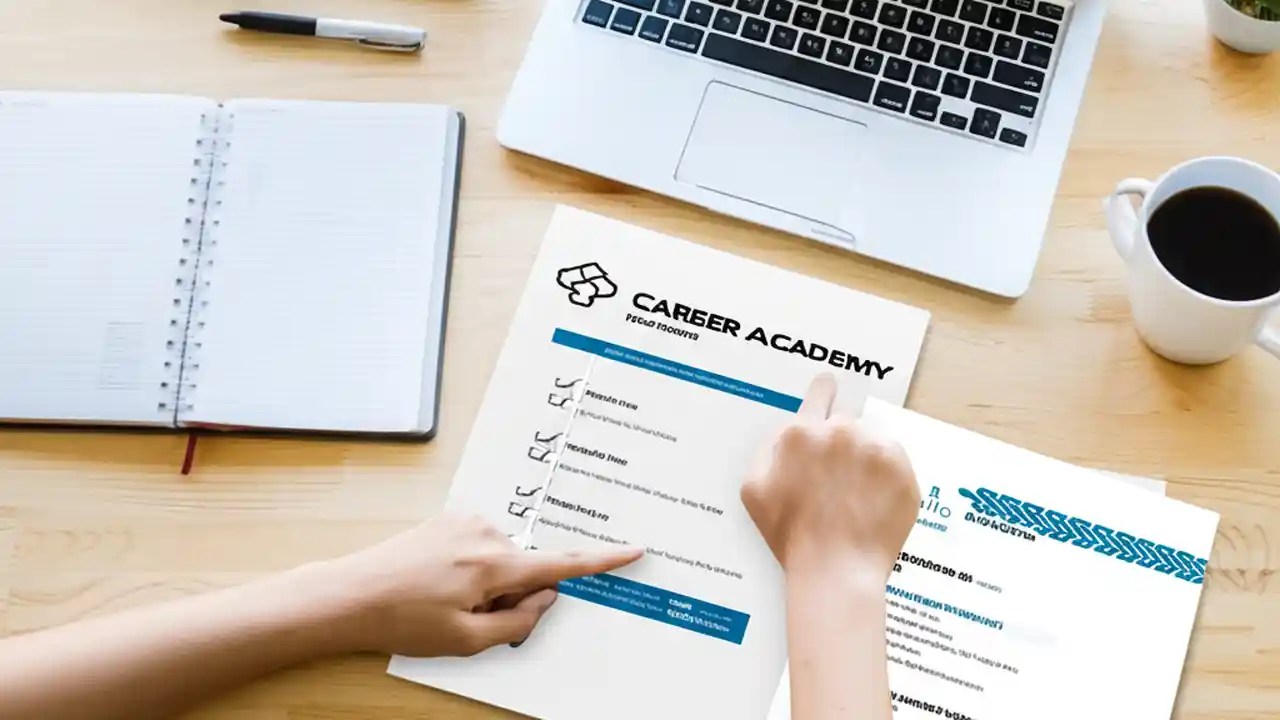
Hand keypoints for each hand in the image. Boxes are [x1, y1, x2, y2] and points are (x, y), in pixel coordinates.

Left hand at [319, 514, 642, 656]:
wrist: (351, 595)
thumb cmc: (402, 619)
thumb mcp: (466, 640)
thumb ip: (518, 620)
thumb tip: (547, 598)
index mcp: (493, 564)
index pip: (561, 564)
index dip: (602, 560)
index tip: (632, 549)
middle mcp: (484, 533)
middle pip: (525, 568)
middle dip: (510, 595)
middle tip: (468, 617)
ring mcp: (465, 522)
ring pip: (502, 559)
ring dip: (487, 583)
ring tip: (445, 600)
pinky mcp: (450, 519)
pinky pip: (480, 547)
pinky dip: (471, 568)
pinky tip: (439, 583)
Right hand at [741, 374, 919, 586]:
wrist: (835, 570)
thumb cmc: (792, 536)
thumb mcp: (754, 490)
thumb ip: (768, 449)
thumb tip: (787, 432)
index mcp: (801, 433)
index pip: (821, 391)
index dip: (825, 391)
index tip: (831, 389)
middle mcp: (839, 431)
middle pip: (845, 418)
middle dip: (840, 439)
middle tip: (836, 473)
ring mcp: (874, 447)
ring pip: (871, 436)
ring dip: (864, 454)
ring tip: (855, 492)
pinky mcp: (901, 467)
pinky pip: (893, 457)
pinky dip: (885, 474)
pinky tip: (872, 499)